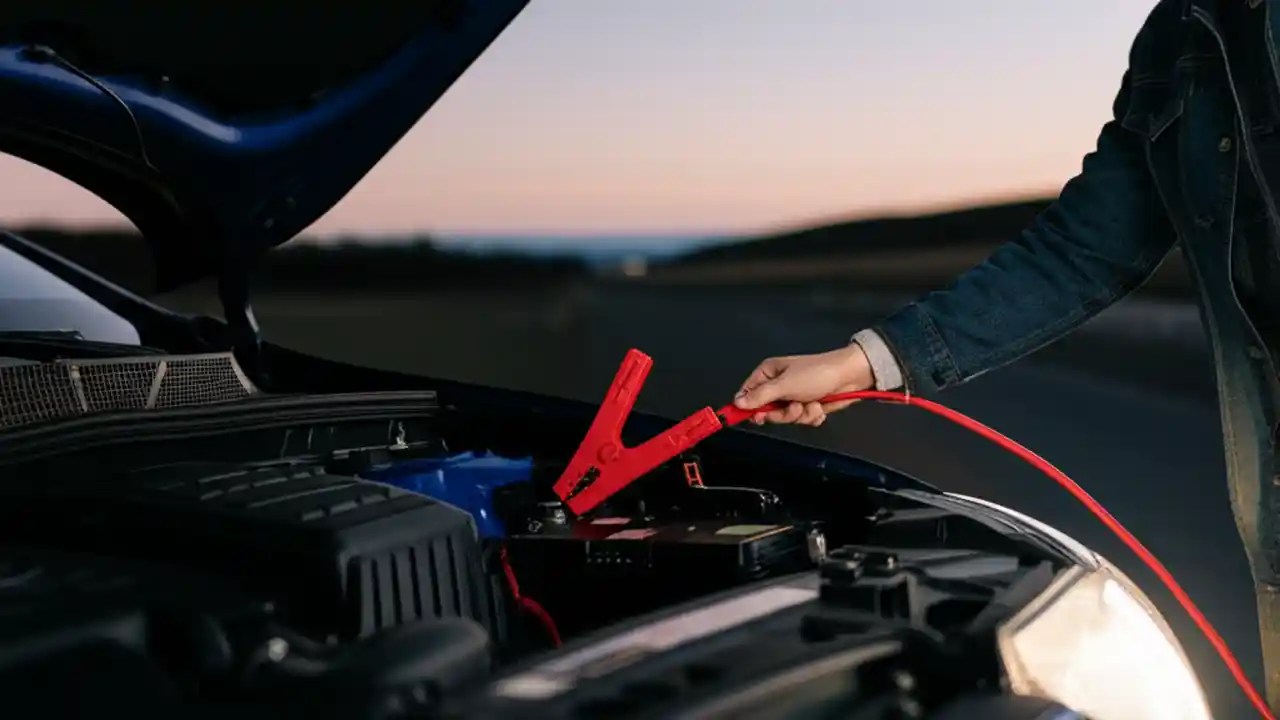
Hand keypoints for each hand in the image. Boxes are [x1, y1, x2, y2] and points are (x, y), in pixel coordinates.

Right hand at [733, 344, 874, 425]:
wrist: (849, 376)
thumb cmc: (816, 374)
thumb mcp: (784, 385)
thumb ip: (759, 396)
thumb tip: (737, 403)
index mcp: (768, 373)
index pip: (748, 393)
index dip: (750, 407)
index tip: (757, 417)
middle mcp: (779, 385)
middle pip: (767, 411)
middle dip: (783, 413)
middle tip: (794, 407)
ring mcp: (794, 396)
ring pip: (786, 418)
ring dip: (800, 415)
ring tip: (811, 404)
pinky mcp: (808, 406)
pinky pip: (802, 420)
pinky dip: (811, 416)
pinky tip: (819, 407)